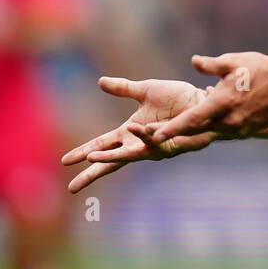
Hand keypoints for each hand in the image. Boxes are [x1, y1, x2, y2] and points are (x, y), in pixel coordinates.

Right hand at [60, 77, 216, 192]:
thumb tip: (100, 82)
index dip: (83, 152)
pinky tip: (134, 128)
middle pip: (110, 161)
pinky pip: (153, 141)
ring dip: (109, 157)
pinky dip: (143, 136)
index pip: (102, 145)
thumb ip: (123, 88)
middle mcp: (139, 144)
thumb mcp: (146, 90)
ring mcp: (154, 147)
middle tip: (74, 186)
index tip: (64, 161)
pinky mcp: (170, 144)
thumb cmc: (177, 98)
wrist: (203, 100)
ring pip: (128, 156)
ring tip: (90, 157)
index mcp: (130, 132)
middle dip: (92, 172)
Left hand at [145, 51, 267, 142]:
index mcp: (222, 103)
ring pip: (210, 130)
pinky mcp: (246, 131)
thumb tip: (194, 61)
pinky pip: (224, 130)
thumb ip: (210, 65)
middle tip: (156, 132)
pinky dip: (215, 123)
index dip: (171, 128)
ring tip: (190, 114)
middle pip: (196, 130)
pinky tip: (214, 111)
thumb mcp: (233, 62)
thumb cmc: (260, 69)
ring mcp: (239, 129)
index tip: (154, 135)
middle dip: (177, 131)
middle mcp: (229, 121)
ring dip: (198, 124)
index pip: (190, 120)